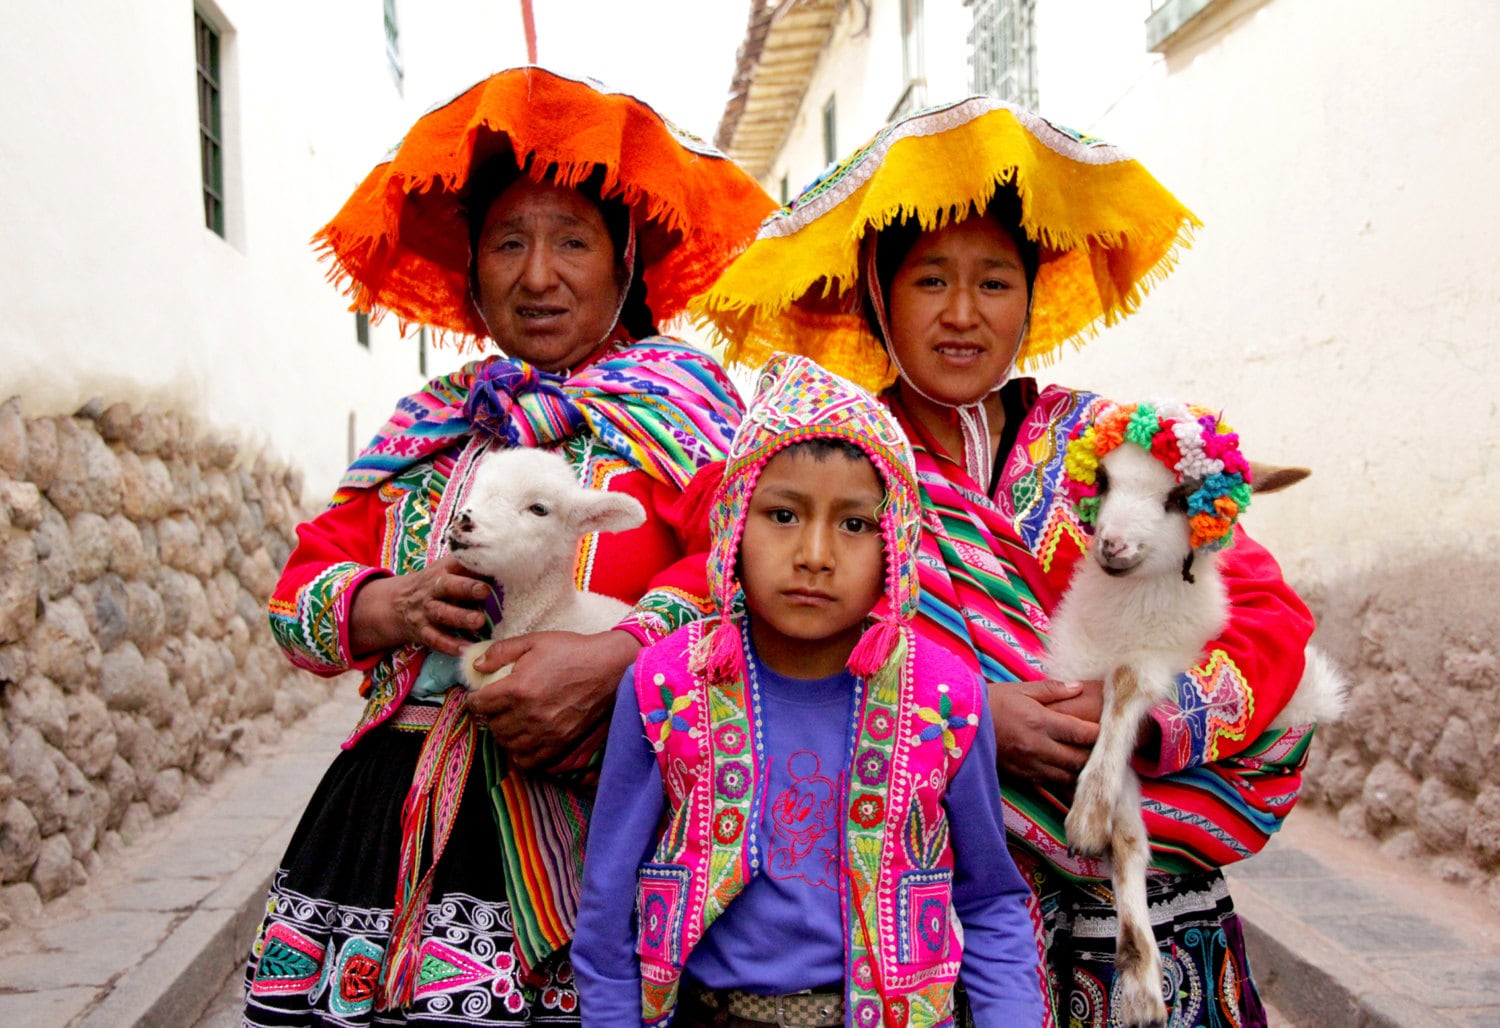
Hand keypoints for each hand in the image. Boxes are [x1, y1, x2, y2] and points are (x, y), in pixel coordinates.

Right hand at [347, 555, 490, 658]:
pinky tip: (467, 650)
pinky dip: (451, 645)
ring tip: (479, 622)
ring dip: (461, 618)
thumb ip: (471, 570)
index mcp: (443, 571)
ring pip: (443, 613)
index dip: (472, 564)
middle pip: (448, 586)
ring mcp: (426, 610)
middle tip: (485, 591)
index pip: (457, 563)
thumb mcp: (447, 571)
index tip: (492, 564)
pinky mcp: (422, 631)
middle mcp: (433, 589)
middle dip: (466, 588)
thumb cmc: (435, 585)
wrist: (396, 604)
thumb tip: (505, 567)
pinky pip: (436, 640)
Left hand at [466, 629, 641, 770]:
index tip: (477, 697)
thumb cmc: (572, 650)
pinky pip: (530, 760)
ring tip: (508, 723)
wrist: (608, 667)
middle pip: (493, 726)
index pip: (480, 704)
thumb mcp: (533, 641)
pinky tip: (522, 741)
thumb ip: (501, 652)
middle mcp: (528, 715)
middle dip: (489, 716)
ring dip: (503, 734)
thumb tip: (476, 666)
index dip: (473, 700)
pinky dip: (520, 754)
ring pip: (508, 744)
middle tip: (494, 708)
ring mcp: (545, 732)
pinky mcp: (561, 743)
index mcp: (518, 688)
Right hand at [989, 678, 1102, 786]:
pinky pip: (1053, 784)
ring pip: (1068, 776)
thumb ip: (1053, 689)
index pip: (1079, 732)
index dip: (1098, 733)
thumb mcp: (1022, 689)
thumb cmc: (994, 702)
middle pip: (1079, 758)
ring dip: (1083, 772)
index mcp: (1040, 722)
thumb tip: (1079, 687)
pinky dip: (1067, 782)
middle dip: (1096, 755)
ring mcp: (1031, 765)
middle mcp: (1039, 747)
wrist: (964, 725)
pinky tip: (1076, 779)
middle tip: (1108, 749)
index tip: (1110, 729)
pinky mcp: (1024, 776)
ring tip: (1096, 765)